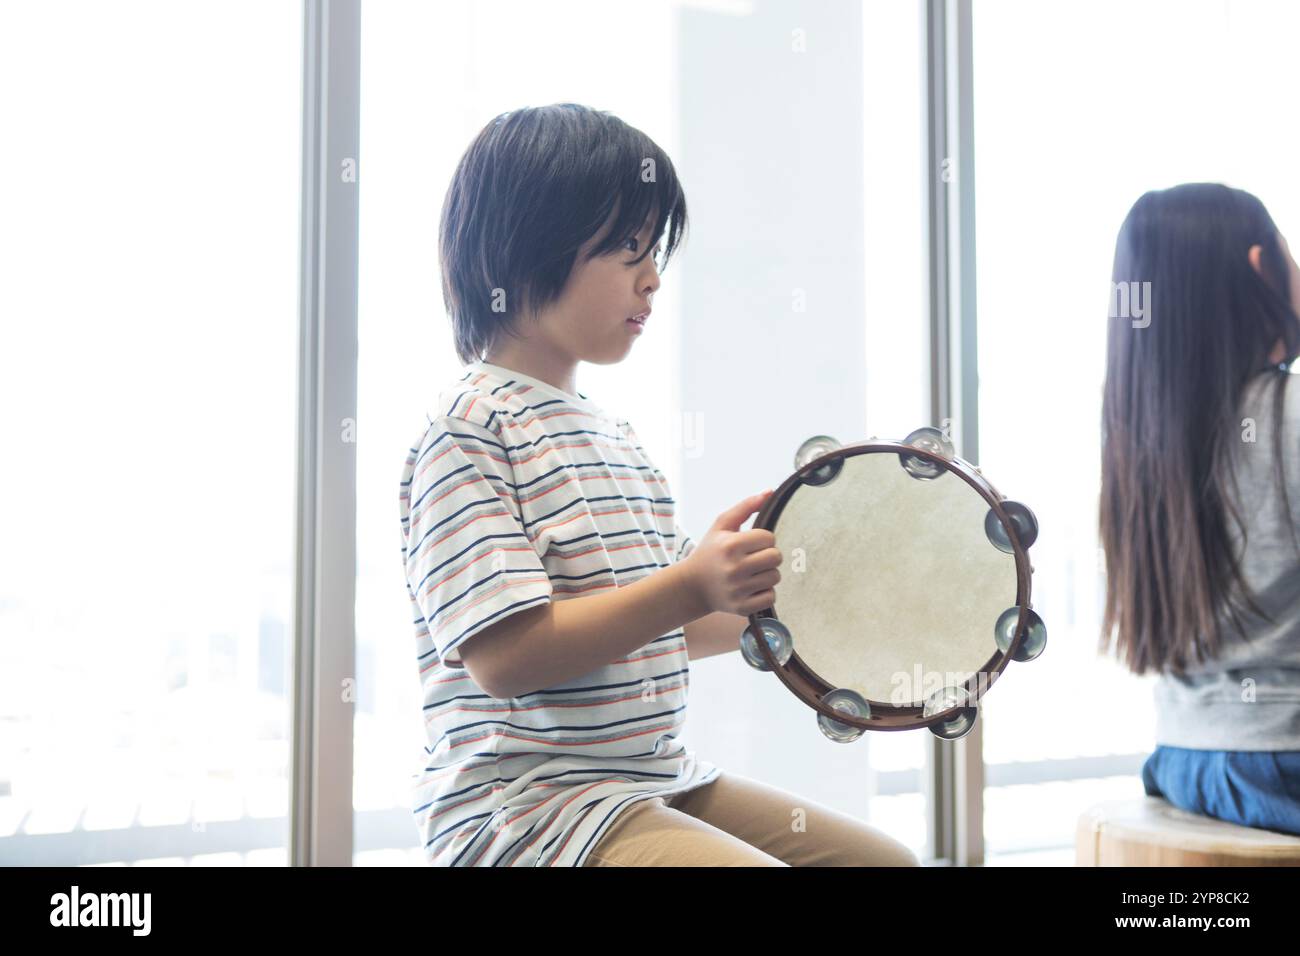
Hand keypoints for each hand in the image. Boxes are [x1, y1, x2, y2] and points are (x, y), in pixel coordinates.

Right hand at [678, 490, 781, 615]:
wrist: (692, 586)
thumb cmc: (710, 552)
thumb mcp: (721, 525)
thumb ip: (746, 507)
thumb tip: (770, 492)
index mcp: (731, 545)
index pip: (769, 538)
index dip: (763, 539)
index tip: (752, 543)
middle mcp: (735, 568)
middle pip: (776, 557)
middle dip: (769, 556)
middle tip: (755, 558)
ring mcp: (738, 590)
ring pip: (775, 577)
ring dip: (768, 574)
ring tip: (753, 573)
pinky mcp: (742, 607)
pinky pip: (771, 597)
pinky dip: (765, 593)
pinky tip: (751, 587)